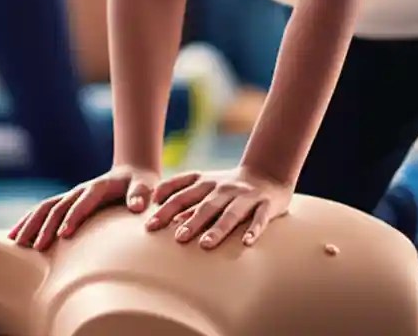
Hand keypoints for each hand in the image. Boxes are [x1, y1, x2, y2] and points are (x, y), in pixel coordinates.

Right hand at [8, 164, 158, 250]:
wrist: (131, 174)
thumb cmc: (140, 185)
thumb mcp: (145, 185)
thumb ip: (141, 194)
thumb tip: (137, 207)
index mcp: (98, 187)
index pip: (83, 202)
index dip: (73, 217)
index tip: (64, 234)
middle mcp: (79, 190)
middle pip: (57, 206)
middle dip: (46, 226)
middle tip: (36, 246)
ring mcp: (70, 196)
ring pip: (44, 207)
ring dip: (30, 223)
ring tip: (16, 242)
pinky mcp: (65, 203)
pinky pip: (42, 211)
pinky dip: (28, 222)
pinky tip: (15, 237)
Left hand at [146, 166, 291, 248]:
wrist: (267, 174)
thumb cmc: (227, 186)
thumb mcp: (203, 182)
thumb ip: (180, 190)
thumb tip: (157, 204)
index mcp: (205, 183)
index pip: (182, 196)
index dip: (166, 210)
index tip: (150, 226)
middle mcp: (223, 189)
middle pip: (205, 206)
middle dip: (191, 222)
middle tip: (178, 238)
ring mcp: (245, 197)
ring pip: (231, 213)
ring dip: (218, 228)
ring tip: (205, 244)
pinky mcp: (266, 205)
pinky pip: (260, 218)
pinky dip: (254, 230)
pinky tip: (247, 243)